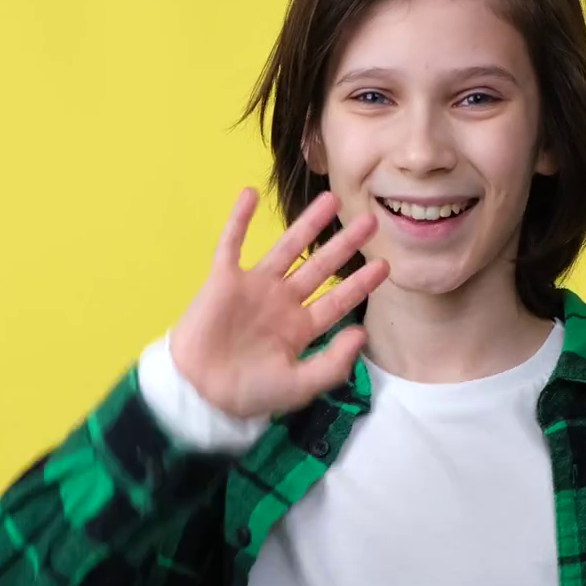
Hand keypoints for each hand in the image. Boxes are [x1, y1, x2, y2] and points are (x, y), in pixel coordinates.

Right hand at [169, 188, 389, 418]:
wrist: (200, 392)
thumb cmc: (250, 392)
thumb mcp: (300, 385)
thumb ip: (333, 362)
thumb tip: (361, 332)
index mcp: (301, 327)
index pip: (338, 300)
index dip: (361, 283)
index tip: (384, 265)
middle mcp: (282, 302)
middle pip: (320, 267)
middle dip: (345, 245)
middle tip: (370, 221)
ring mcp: (254, 287)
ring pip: (287, 248)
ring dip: (308, 224)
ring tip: (331, 200)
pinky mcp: (224, 280)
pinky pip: (231, 244)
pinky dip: (238, 219)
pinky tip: (249, 193)